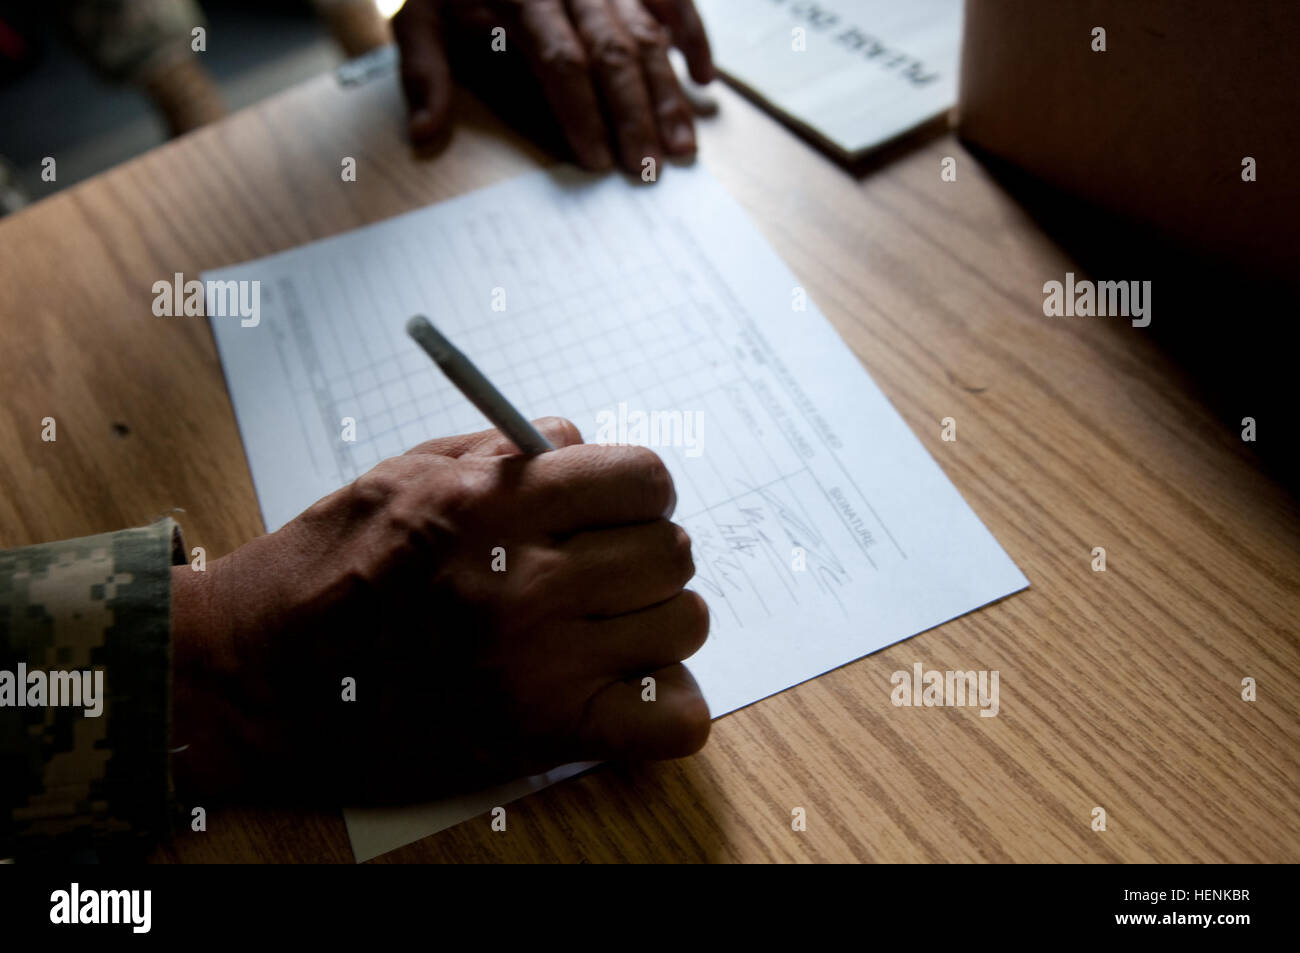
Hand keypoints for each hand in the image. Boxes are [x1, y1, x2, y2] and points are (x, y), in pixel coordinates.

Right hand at [169, 418, 709, 802]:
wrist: (257, 679)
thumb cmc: (325, 568)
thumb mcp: (401, 473)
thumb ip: (507, 454)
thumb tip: (585, 446)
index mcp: (493, 502)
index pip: (645, 477)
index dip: (637, 491)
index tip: (614, 509)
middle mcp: (526, 579)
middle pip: (670, 550)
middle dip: (641, 554)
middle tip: (599, 572)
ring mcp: (542, 662)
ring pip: (683, 624)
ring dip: (652, 624)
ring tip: (599, 631)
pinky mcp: (544, 733)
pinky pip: (672, 720)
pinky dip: (663, 706)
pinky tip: (621, 689)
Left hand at [393, 0, 713, 172]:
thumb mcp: (419, 18)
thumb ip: (424, 72)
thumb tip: (425, 134)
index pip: (562, 61)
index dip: (583, 113)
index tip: (597, 160)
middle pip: (614, 53)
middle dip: (635, 116)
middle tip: (649, 168)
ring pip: (648, 33)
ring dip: (668, 93)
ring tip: (682, 146)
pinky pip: (672, 0)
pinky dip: (694, 36)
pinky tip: (704, 80)